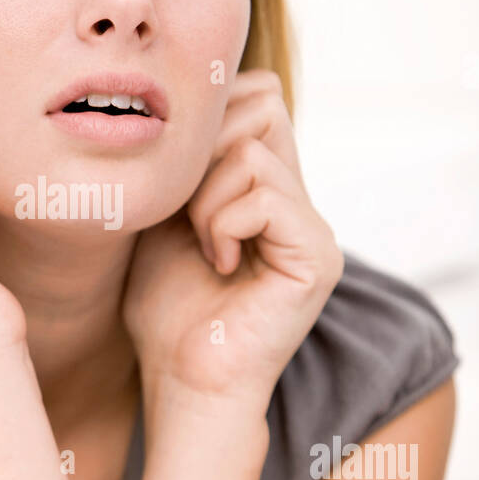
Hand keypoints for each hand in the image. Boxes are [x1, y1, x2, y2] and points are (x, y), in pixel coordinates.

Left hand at [121, 70, 343, 412]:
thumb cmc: (165, 312)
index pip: (255, 96)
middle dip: (202, 147)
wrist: (183, 382)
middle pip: (263, 103)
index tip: (170, 180)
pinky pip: (265, 196)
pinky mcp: (317, 256)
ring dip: (204, 196)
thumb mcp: (160, 218)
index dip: (207, 118)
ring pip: (252, 150)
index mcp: (267, 190)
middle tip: (181, 209)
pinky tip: (218, 263)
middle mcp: (298, 202)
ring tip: (199, 244)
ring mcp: (313, 228)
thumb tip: (174, 102)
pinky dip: (222, 223)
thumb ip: (180, 164)